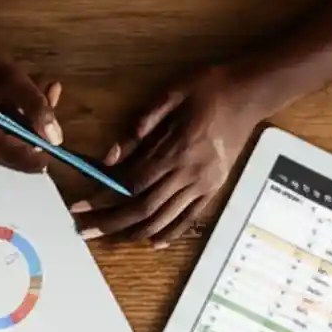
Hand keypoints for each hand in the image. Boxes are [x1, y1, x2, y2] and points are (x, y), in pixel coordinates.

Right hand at [0, 0, 61, 172]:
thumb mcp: (13, 81)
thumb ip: (35, 108)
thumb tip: (55, 138)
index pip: (26, 162)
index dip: (48, 147)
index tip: (57, 123)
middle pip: (28, 152)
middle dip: (41, 126)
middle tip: (49, 96)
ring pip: (26, 142)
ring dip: (38, 118)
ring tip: (45, 90)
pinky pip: (20, 134)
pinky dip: (30, 116)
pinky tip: (35, 94)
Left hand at [74, 65, 262, 247]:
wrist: (250, 93)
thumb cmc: (208, 88)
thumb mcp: (170, 95)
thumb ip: (140, 127)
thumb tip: (110, 157)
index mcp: (176, 149)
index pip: (131, 183)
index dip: (102, 197)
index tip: (80, 204)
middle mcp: (190, 173)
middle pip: (143, 207)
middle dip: (110, 222)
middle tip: (85, 230)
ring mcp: (204, 183)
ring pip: (164, 218)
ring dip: (134, 232)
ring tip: (109, 237)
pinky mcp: (215, 188)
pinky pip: (190, 218)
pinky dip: (170, 233)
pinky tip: (153, 242)